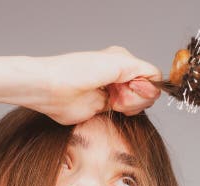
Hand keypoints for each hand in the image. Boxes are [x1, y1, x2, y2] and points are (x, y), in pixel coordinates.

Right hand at [30, 46, 161, 124]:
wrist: (46, 87)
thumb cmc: (60, 100)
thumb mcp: (94, 107)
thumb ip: (114, 104)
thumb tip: (128, 106)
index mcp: (107, 77)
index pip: (135, 92)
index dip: (135, 104)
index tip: (121, 110)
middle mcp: (115, 65)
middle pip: (144, 87)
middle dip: (137, 103)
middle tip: (116, 106)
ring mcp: (120, 61)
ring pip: (149, 83)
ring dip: (136, 99)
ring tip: (114, 101)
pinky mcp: (124, 61)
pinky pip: (152, 76)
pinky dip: (144, 91)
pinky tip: (124, 95)